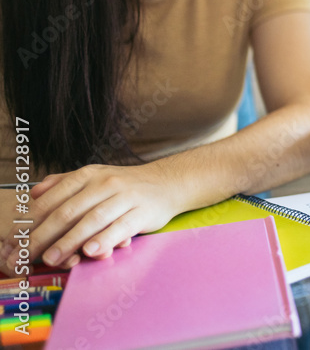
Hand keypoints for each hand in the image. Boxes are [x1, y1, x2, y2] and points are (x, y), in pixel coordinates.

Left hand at [1, 161, 179, 272]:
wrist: (168, 182)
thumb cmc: (126, 185)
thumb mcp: (95, 176)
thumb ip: (64, 182)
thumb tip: (33, 193)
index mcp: (88, 175)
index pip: (53, 199)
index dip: (30, 221)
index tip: (13, 241)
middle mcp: (105, 183)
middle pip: (68, 211)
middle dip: (43, 236)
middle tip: (24, 256)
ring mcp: (125, 197)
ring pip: (92, 220)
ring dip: (69, 241)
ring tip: (51, 259)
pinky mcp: (143, 212)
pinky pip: (121, 227)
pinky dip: (105, 240)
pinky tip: (91, 252)